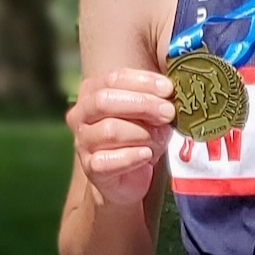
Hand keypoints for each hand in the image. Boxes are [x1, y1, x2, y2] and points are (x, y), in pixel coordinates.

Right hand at [65, 66, 175, 206]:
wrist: (129, 176)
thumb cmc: (139, 135)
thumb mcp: (148, 111)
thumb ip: (156, 96)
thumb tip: (173, 89)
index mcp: (92, 91)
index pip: (114, 78)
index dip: (143, 82)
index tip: (168, 89)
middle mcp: (81, 114)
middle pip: (106, 101)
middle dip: (142, 104)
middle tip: (169, 112)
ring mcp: (83, 141)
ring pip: (110, 130)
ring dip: (142, 134)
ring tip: (158, 139)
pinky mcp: (90, 167)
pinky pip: (108, 160)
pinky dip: (131, 157)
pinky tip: (146, 155)